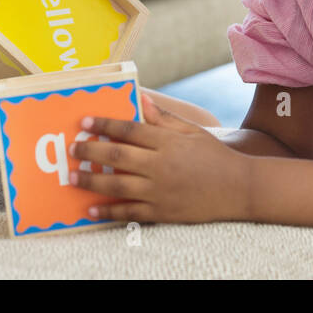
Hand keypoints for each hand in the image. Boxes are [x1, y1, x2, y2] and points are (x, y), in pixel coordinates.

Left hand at [70, 93, 251, 224]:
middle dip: (91, 151)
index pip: (130, 130)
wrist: (239, 189)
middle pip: (117, 155)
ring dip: (91, 180)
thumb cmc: (215, 156)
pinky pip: (129, 213)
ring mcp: (160, 191)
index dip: (105, 125)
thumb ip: (164, 118)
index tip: (85, 122)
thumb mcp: (193, 132)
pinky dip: (108, 211)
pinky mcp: (162, 212)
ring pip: (117, 185)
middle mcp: (161, 166)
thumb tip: (142, 100)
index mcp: (169, 142)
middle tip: (73, 148)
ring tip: (73, 176)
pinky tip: (92, 209)